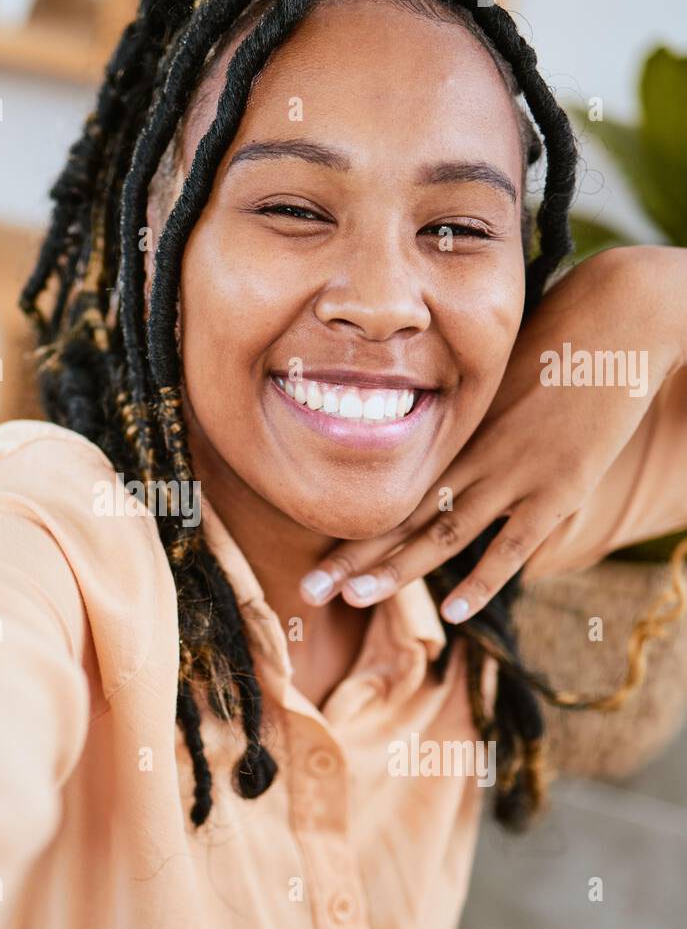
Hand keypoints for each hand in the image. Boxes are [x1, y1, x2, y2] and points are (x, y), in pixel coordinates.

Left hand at [300, 246, 686, 622]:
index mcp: (456, 432)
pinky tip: (452, 609)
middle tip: (307, 590)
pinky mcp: (558, 489)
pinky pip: (512, 543)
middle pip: (402, 517)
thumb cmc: (559, 341)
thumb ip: (475, 420)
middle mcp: (474, 456)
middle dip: (353, 558)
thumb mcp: (503, 379)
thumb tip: (448, 446)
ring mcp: (514, 475)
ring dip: (396, 569)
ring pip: (443, 532)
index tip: (315, 558)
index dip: (352, 529)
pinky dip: (482, 578)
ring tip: (353, 600)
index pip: (392, 491)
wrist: (620, 319)